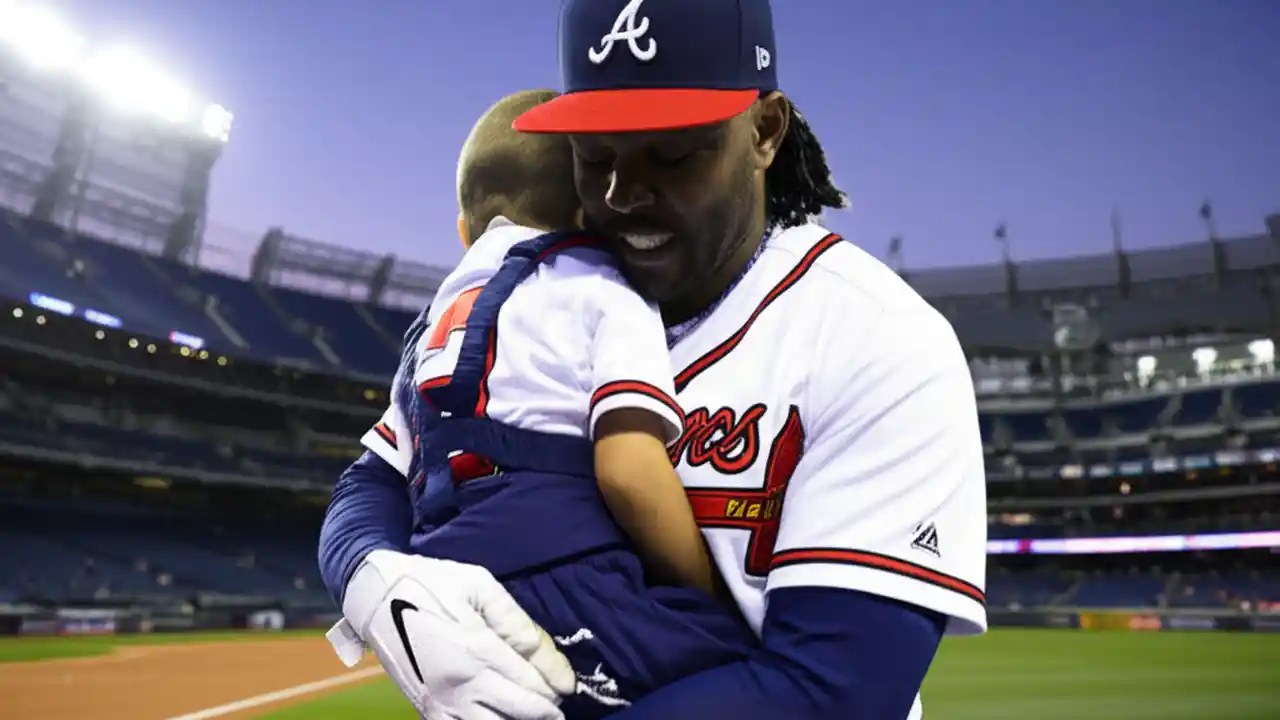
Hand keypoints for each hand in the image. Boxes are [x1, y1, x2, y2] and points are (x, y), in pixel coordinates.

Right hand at [328, 549, 575, 718]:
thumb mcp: (478, 585)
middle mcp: (459, 684)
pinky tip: (496, 715)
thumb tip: (544, 657)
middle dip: (542, 713)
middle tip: (555, 707)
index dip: (554, 691)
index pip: (530, 685)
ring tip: (529, 713)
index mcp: (476, 650)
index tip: (567, 689)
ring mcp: (439, 701)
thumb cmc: (429, 582)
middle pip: (516, 714)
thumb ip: (515, 621)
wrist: (371, 596)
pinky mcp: (423, 707)